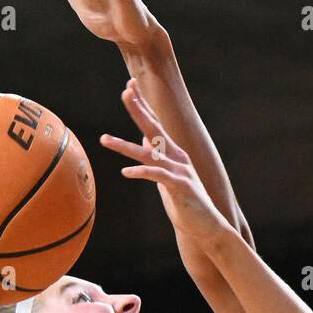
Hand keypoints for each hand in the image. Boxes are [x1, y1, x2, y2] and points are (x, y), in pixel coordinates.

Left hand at [101, 82, 234, 252]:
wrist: (208, 226)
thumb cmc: (186, 204)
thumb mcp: (167, 177)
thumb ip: (156, 158)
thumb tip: (144, 140)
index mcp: (174, 153)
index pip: (156, 124)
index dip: (143, 105)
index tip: (130, 87)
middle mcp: (178, 157)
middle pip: (154, 129)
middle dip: (139, 110)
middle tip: (125, 92)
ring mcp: (180, 170)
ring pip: (149, 153)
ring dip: (124, 146)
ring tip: (104, 139)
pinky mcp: (180, 187)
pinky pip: (157, 176)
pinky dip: (142, 172)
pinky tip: (126, 172)